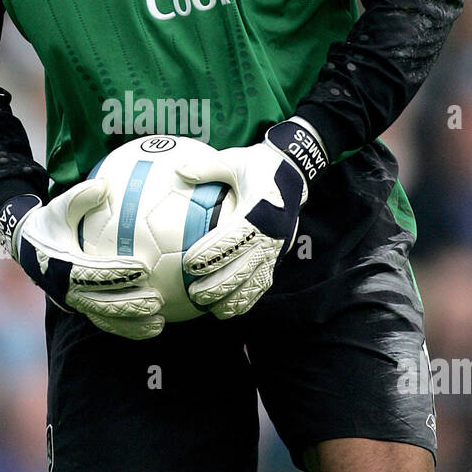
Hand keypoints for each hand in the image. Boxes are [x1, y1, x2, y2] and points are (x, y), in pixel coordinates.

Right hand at [0, 183, 164, 339]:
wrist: (27, 247)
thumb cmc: (50, 223)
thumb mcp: (60, 207)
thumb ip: (80, 197)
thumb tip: (105, 185)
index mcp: (63, 265)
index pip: (93, 273)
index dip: (118, 273)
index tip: (144, 269)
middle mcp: (67, 290)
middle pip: (102, 303)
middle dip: (130, 304)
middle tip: (157, 300)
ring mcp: (75, 303)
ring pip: (106, 319)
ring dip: (133, 324)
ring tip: (160, 322)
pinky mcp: (82, 309)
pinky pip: (107, 323)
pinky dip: (130, 329)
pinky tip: (154, 327)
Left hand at [177, 118, 328, 318]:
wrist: (292, 174)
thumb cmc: (257, 168)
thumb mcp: (234, 160)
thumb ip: (207, 167)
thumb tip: (179, 171)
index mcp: (260, 211)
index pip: (234, 238)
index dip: (213, 254)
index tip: (189, 264)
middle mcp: (271, 234)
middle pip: (243, 268)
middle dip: (218, 285)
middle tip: (193, 293)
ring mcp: (276, 250)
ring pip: (254, 283)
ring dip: (231, 299)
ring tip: (207, 307)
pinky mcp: (276, 258)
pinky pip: (262, 286)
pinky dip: (245, 300)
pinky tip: (226, 311)